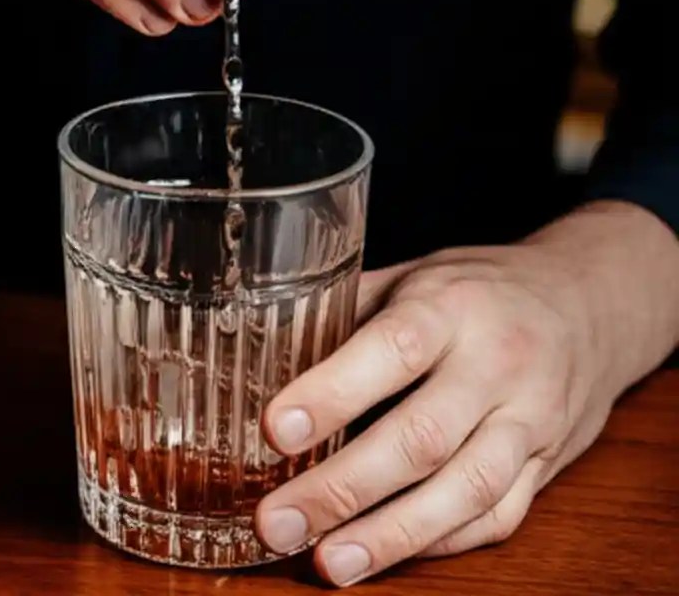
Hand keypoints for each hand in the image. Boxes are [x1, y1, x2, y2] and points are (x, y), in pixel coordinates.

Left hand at [253, 202, 678, 586]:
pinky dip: (438, 542)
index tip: (273, 431)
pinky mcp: (550, 465)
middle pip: (422, 437)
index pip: (392, 350)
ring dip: (391, 534)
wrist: (590, 301)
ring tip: (328, 562)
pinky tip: (383, 556)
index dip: (332, 393)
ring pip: (465, 489)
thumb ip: (339, 313)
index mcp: (451, 306)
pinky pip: (497, 516)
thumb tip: (247, 349)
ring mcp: (531, 420)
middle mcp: (497, 364)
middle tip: (276, 521)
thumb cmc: (474, 290)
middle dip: (342, 488)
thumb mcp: (409, 275)